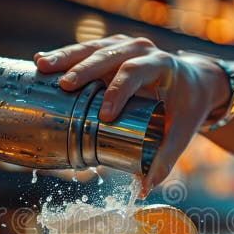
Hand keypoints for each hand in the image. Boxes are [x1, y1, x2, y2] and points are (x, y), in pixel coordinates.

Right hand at [34, 35, 228, 194]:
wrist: (193, 82)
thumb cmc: (186, 108)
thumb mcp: (180, 132)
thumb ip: (165, 159)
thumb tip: (144, 188)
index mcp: (162, 65)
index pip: (135, 73)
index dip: (118, 91)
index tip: (103, 115)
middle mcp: (141, 50)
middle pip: (109, 54)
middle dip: (84, 69)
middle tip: (64, 85)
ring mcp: (124, 46)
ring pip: (93, 48)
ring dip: (66, 57)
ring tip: (42, 67)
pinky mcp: (110, 49)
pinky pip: (86, 50)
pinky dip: (64, 55)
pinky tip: (41, 61)